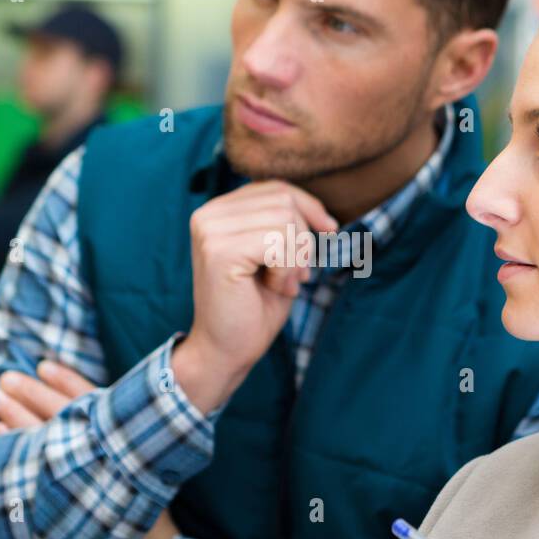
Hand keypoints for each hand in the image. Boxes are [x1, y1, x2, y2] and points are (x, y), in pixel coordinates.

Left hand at [0, 360, 178, 538]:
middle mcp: (104, 450)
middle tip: (4, 378)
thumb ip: (116, 427)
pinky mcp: (68, 495)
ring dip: (15, 413)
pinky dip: (15, 444)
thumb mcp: (139, 456)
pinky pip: (35, 465)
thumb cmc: (140, 495)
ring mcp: (85, 471)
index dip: (66, 381)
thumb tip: (87, 400)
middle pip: (61, 413)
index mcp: (122, 435)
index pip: (90, 399)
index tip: (43, 365)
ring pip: (43, 434)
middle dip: (31, 393)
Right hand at [173, 181, 336, 413]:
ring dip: (295, 258)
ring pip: (285, 220)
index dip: (310, 207)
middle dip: (303, 240)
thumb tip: (322, 212)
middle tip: (292, 276)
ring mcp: (210, 231)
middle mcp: (208, 214)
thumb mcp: (277, 257)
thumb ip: (287, 226)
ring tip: (280, 284)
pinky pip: (278, 243)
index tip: (330, 231)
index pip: (276, 188)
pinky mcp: (219, 252)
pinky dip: (288, 269)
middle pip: (284, 200)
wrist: (227, 351)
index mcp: (218, 211)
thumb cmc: (254, 307)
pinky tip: (274, 288)